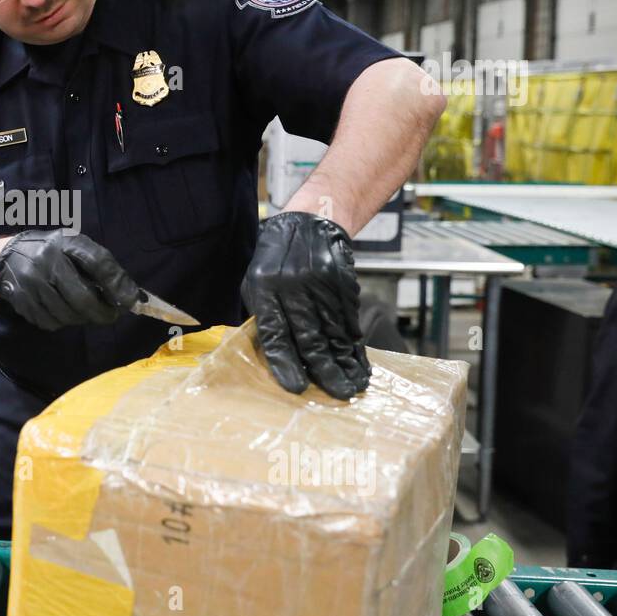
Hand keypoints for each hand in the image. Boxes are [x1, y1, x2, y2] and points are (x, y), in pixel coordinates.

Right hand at [0, 229, 138, 330]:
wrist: (7, 256)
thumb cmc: (51, 252)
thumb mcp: (74, 248)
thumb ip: (100, 266)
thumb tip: (130, 294)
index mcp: (65, 242)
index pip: (97, 262)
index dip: (117, 284)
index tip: (131, 301)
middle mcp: (46, 260)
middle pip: (82, 298)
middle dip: (101, 312)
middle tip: (111, 316)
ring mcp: (31, 282)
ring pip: (67, 314)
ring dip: (82, 318)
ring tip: (85, 312)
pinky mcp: (22, 300)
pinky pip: (51, 322)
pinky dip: (62, 322)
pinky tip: (63, 312)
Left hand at [242, 211, 369, 399]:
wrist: (309, 221)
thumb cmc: (275, 260)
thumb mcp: (256, 282)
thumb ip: (264, 315)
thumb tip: (275, 356)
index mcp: (264, 288)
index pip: (273, 333)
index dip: (285, 363)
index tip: (297, 387)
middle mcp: (292, 287)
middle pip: (309, 337)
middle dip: (324, 369)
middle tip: (338, 393)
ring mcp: (319, 283)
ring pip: (333, 330)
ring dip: (345, 360)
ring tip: (355, 383)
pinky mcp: (340, 281)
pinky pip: (347, 317)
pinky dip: (353, 341)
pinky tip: (359, 359)